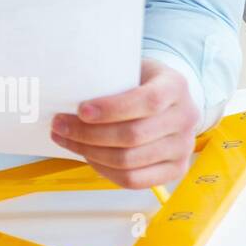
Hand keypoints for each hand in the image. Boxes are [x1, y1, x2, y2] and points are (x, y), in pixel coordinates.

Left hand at [49, 59, 199, 188]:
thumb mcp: (130, 66)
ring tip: (65, 139)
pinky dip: (104, 171)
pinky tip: (87, 156)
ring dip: (89, 152)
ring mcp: (183, 147)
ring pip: (129, 161)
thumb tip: (63, 86)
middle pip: (133, 135)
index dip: (112, 109)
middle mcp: (186, 117)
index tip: (81, 110)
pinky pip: (135, 180)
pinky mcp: (175, 169)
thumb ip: (108, 75)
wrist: (167, 98)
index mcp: (176, 86)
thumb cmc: (139, 80)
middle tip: (59, 124)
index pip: (148, 101)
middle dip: (88, 133)